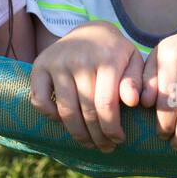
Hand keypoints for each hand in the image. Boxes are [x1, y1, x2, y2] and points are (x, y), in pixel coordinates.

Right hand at [29, 22, 143, 151]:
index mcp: (107, 58)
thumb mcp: (132, 61)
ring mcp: (57, 62)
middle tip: (105, 147)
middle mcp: (80, 59)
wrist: (88, 30)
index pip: (106, 104)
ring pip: (65, 111)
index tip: (119, 140)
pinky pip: (39, 100)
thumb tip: (134, 102)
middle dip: (97, 136)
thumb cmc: (115, 53)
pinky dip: (50, 116)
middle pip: (87, 111)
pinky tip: (63, 121)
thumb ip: (136, 81)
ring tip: (88, 143)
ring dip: (77, 134)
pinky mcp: (39, 66)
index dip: (112, 128)